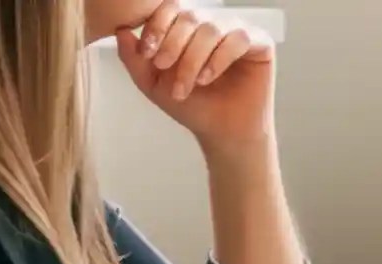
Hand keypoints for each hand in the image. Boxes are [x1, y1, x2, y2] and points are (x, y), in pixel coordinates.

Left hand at [116, 0, 276, 152]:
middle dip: (173, 45)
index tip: (147, 53)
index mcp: (190, 27)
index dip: (157, 25)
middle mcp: (215, 23)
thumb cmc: (193, 107)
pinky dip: (218, 59)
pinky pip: (238, 38)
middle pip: (190, 17)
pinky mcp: (261, 44)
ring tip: (187, 85)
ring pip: (211, 28)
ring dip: (193, 58)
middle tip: (163, 69)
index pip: (172, 9)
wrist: (222, 134)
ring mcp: (238, 31)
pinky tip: (207, 79)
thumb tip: (120, 30)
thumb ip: (134, 58)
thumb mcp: (153, 84)